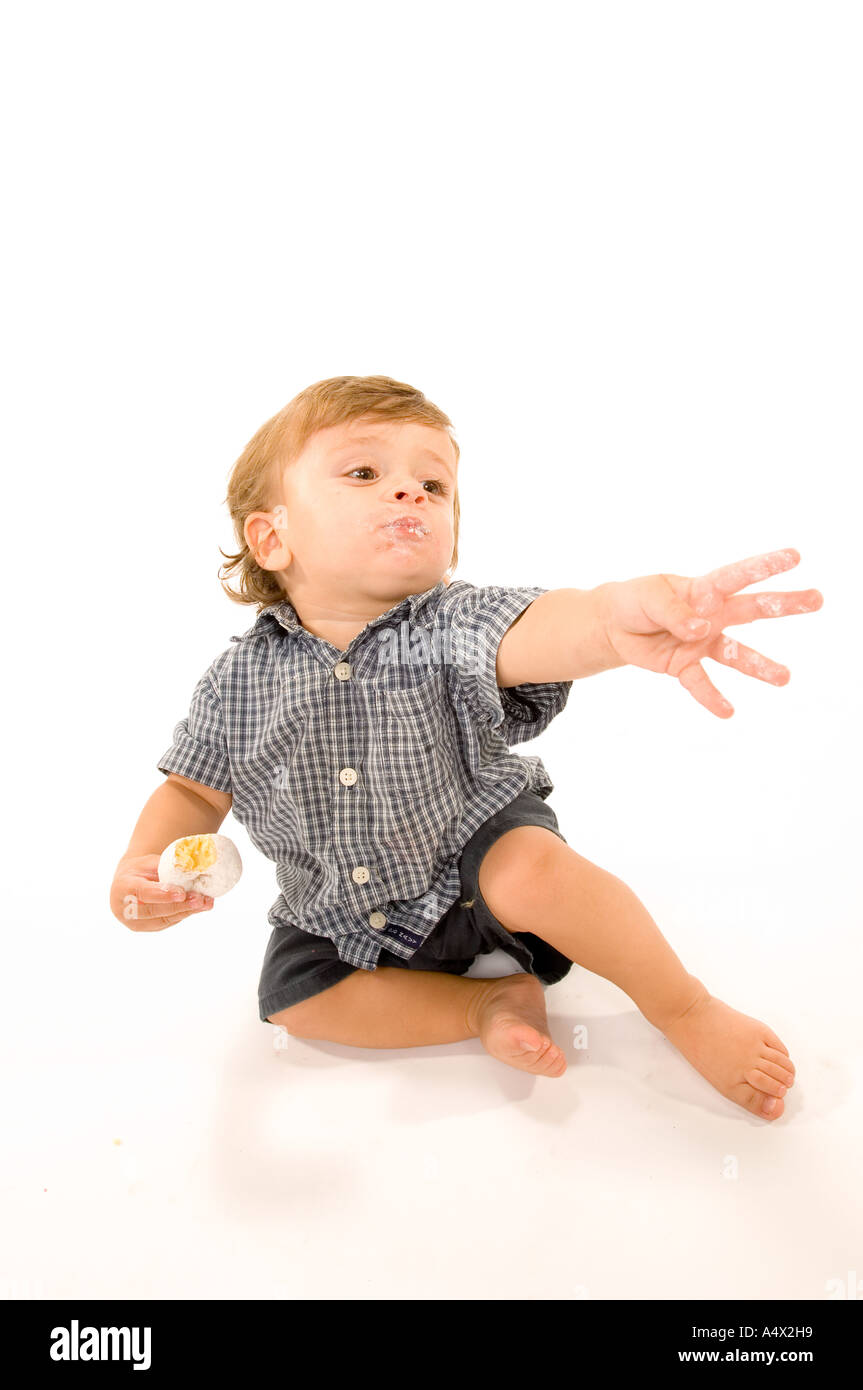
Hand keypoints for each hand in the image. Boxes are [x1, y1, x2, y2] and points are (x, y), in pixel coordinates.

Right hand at [109, 854, 214, 930]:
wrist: (129, 882)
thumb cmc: (141, 869)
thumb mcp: (149, 862)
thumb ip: (165, 868)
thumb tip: (192, 869)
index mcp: (122, 887)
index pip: (142, 893)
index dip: (162, 894)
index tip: (181, 893)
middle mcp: (124, 909)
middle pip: (154, 910)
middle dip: (179, 906)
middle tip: (199, 899)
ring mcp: (135, 922)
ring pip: (163, 920)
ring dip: (186, 911)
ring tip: (205, 902)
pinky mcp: (147, 928)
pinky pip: (168, 922)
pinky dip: (184, 914)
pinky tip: (199, 907)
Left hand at [598, 548, 823, 717]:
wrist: (615, 625)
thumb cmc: (637, 601)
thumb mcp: (649, 597)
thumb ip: (675, 612)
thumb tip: (700, 629)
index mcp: (704, 588)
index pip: (738, 575)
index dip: (765, 565)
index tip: (794, 557)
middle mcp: (711, 615)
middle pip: (752, 609)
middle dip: (784, 604)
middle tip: (816, 599)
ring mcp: (701, 642)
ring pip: (735, 653)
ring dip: (760, 665)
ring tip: (784, 678)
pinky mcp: (685, 665)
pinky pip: (701, 682)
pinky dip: (713, 697)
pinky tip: (728, 711)